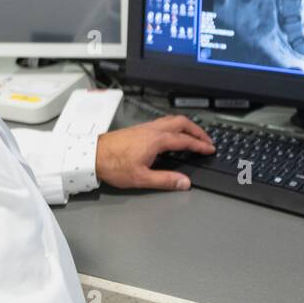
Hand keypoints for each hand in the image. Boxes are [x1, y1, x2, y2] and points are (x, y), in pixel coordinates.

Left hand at [95, 115, 215, 190]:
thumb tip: (184, 182)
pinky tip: (173, 134)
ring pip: (172, 120)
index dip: (200, 145)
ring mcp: (146, 127)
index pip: (185, 140)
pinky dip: (175, 125)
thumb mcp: (141, 178)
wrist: (93, 155)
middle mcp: (153, 129)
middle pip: (182, 123)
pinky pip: (163, 122)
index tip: (210, 149)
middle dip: (197, 131)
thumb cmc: (114, 165)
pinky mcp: (139, 128)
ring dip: (186, 126)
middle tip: (207, 140)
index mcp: (157, 140)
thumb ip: (165, 180)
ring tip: (193, 135)